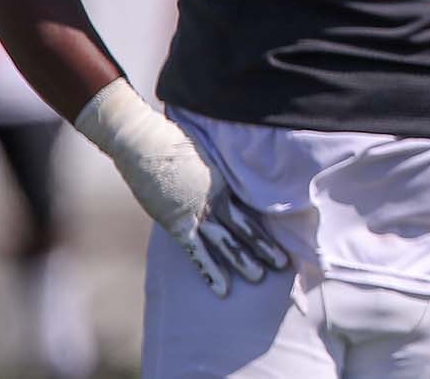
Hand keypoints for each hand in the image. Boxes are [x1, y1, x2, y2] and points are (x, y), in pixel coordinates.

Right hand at [73, 78, 289, 296]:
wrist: (145, 142)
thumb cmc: (170, 141)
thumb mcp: (202, 155)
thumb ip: (214, 169)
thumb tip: (224, 175)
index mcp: (224, 183)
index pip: (251, 209)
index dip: (264, 224)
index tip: (280, 234)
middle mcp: (216, 201)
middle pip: (246, 228)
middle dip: (264, 247)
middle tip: (284, 264)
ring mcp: (197, 214)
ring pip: (227, 243)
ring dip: (244, 261)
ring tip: (260, 277)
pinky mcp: (177, 224)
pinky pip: (197, 252)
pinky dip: (210, 271)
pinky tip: (223, 289)